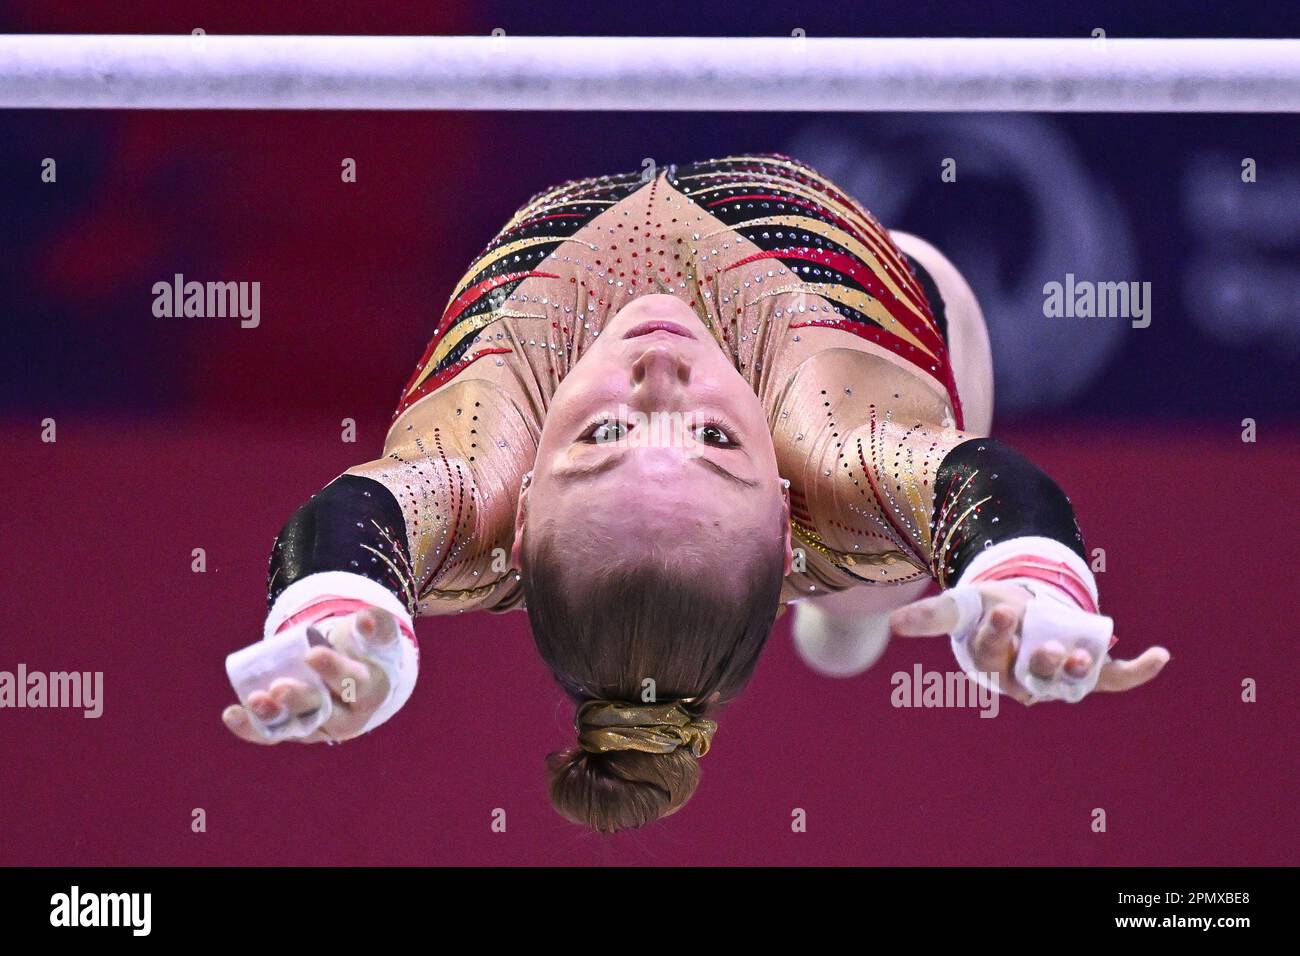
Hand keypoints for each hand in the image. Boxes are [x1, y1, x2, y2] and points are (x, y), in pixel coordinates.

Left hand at [221, 607, 398, 743]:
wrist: (356, 671)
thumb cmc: (366, 648)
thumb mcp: (378, 633)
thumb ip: (376, 623)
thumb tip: (365, 621)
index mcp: (371, 691)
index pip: (355, 684)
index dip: (334, 670)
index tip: (311, 654)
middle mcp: (347, 716)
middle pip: (324, 712)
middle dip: (299, 699)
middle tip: (278, 687)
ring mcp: (319, 726)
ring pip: (295, 727)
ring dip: (272, 717)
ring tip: (253, 701)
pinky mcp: (296, 730)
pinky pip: (273, 733)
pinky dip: (251, 727)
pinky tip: (232, 714)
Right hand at [889, 582, 1168, 704]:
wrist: (1024, 611)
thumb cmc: (989, 610)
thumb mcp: (962, 604)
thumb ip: (933, 615)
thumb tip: (893, 624)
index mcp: (994, 665)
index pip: (993, 655)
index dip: (999, 635)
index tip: (1005, 608)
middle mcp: (1028, 679)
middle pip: (1034, 677)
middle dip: (1041, 658)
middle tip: (1046, 641)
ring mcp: (1062, 675)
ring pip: (1069, 683)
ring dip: (1078, 670)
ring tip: (1082, 655)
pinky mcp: (1092, 670)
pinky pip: (1116, 678)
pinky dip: (1140, 669)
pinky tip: (1160, 655)